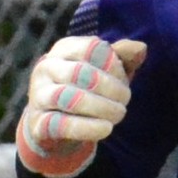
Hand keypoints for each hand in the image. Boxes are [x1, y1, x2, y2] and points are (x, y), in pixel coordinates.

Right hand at [17, 36, 145, 177]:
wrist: (51, 121)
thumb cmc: (83, 88)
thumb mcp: (103, 70)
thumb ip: (122, 57)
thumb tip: (140, 48)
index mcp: (64, 48)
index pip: (91, 49)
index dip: (113, 66)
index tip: (125, 81)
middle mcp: (46, 68)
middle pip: (80, 73)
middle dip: (110, 88)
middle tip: (126, 101)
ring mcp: (38, 95)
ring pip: (70, 98)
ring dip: (101, 108)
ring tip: (118, 115)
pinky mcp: (38, 122)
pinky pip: (61, 125)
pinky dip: (87, 128)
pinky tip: (106, 129)